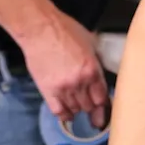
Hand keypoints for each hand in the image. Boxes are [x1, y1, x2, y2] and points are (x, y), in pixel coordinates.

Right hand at [20, 11, 108, 128]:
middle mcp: (79, 83)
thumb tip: (100, 72)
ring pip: (75, 109)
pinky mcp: (47, 91)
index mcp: (92, 70)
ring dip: (78, 108)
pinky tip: (68, 114)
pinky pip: (58, 111)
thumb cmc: (66, 30)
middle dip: (91, 106)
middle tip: (91, 106)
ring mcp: (63, 89)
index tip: (103, 106)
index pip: (102, 97)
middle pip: (89, 106)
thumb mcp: (90, 42)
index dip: (103, 103)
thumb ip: (96, 60)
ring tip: (79, 105)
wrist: (41, 29)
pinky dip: (64, 115)